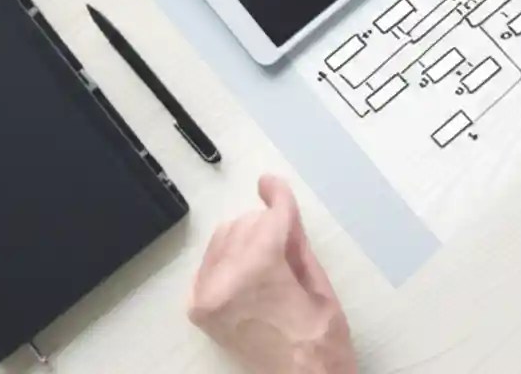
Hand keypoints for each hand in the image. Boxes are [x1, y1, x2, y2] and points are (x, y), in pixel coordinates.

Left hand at [189, 176, 354, 373]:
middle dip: (267, 227)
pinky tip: (248, 273)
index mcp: (260, 271)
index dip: (277, 197)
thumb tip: (278, 200)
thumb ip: (294, 236)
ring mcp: (208, 296)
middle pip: (245, 225)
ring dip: (247, 241)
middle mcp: (225, 280)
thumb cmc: (320, 339)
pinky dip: (228, 260)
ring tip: (271, 265)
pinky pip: (209, 264)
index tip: (272, 182)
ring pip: (224, 239)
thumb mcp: (317, 283)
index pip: (269, 218)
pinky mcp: (199, 309)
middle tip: (288, 246)